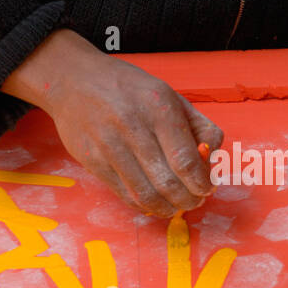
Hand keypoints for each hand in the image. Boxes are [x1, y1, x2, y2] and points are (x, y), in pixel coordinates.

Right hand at [2, 30, 222, 216]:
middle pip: (168, 182)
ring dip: (168, 208)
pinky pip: (124, 194)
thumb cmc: (128, 88)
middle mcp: (134, 127)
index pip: (186, 160)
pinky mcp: (93, 162)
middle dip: (189, 199)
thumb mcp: (169, 95)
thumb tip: (213, 159)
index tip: (207, 188)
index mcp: (159, 108)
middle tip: (195, 200)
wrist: (74, 80)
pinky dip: (144, 205)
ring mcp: (110, 147)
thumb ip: (198, 126)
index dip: (201, 183)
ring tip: (177, 205)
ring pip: (146, 194)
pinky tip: (155, 203)